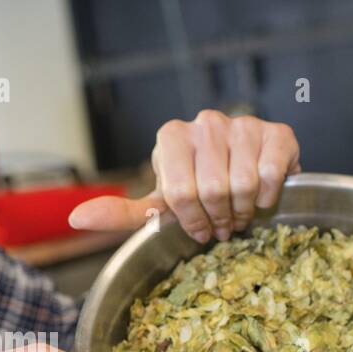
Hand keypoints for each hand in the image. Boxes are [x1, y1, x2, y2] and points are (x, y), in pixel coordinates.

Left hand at [68, 109, 300, 242]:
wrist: (246, 175)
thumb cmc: (198, 190)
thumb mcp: (159, 205)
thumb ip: (121, 214)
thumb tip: (75, 220)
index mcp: (171, 137)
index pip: (179, 193)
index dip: (192, 221)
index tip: (199, 228)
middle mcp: (204, 123)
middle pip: (212, 190)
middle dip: (219, 218)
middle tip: (222, 222)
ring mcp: (242, 124)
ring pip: (242, 184)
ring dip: (242, 210)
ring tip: (239, 210)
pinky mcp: (276, 132)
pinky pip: (271, 174)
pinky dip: (267, 196)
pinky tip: (261, 195)